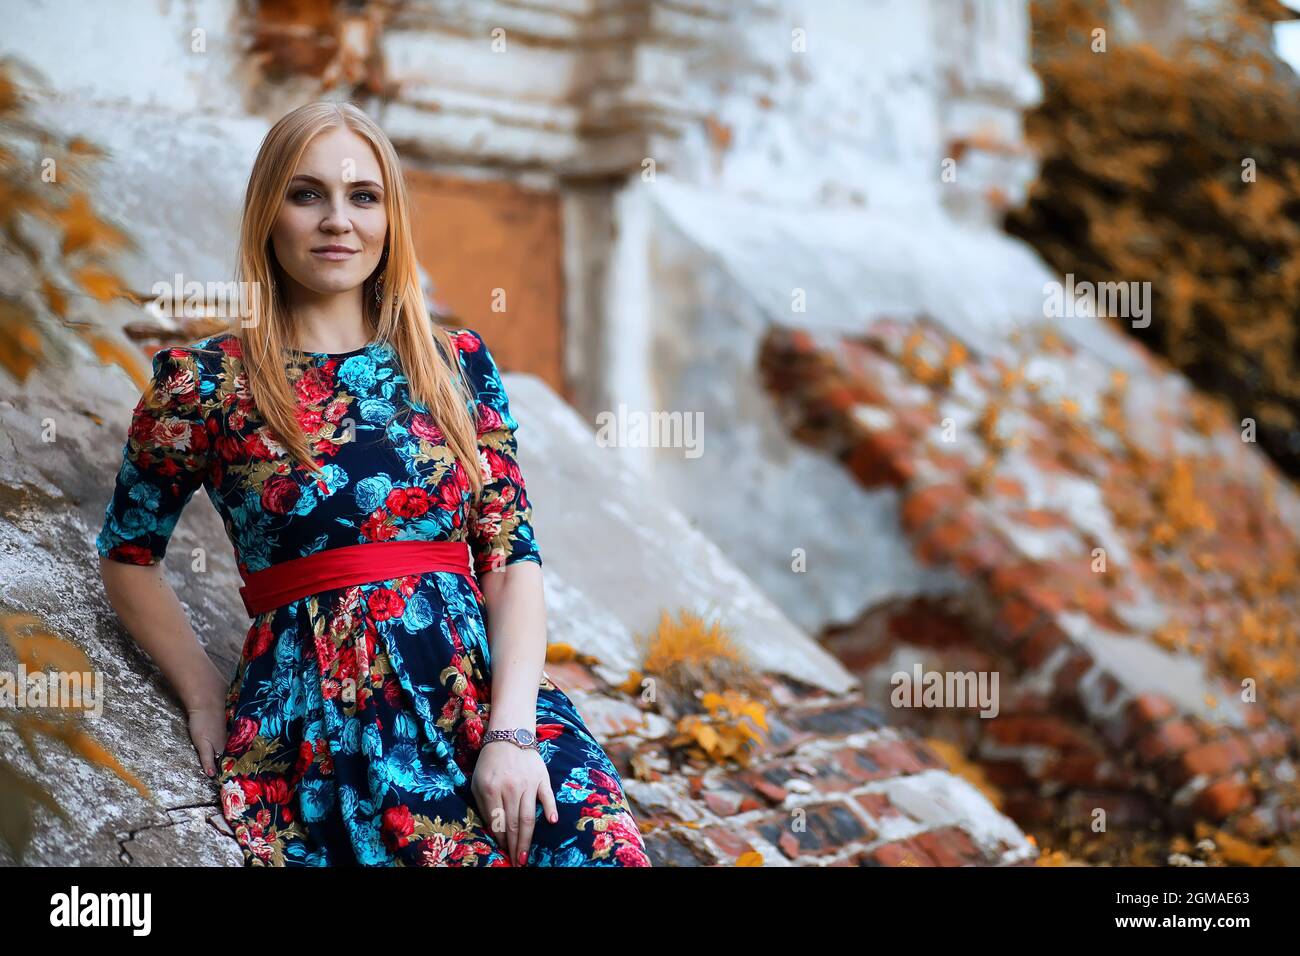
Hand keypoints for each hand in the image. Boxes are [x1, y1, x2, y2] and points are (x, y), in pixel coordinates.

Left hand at [187, 704, 227, 778]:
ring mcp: (224, 733)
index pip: (225, 763)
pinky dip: (224, 747)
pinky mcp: (220, 727)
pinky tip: (222, 748)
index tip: (225, 782)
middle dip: (228, 765)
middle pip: (227, 756)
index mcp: (222, 747)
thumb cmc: (203, 724)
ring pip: (226, 748)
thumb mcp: (202, 744)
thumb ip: (207, 759)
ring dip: (226, 756)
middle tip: (228, 776)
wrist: (206, 702)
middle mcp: (226, 741)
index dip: (225, 772)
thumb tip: (211, 775)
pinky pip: (224, 741)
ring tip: (226, 766)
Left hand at [471, 740, 557, 866]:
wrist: (509, 735)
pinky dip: (550, 809)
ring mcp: (528, 783)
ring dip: (527, 838)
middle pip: (513, 824)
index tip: (503, 852)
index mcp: (491, 789)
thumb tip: (494, 831)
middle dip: (514, 847)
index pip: (497, 822)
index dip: (500, 840)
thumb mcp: (478, 782)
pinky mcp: (541, 778)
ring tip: (525, 855)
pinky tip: (552, 822)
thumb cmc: (490, 762)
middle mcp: (510, 787)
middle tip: (516, 863)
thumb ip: (483, 806)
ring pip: (528, 816)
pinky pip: (547, 796)